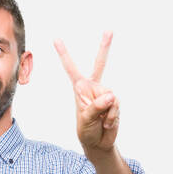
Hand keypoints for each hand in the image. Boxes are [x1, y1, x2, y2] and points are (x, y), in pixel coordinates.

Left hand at [55, 32, 119, 155]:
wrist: (99, 142)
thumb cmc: (86, 130)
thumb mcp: (86, 120)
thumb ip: (96, 107)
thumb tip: (111, 95)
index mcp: (80, 88)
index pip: (71, 69)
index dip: (64, 54)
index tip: (56, 39)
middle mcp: (93, 87)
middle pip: (100, 64)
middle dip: (104, 47)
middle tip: (109, 30)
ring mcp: (106, 94)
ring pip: (111, 96)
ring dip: (107, 112)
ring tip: (101, 122)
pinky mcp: (115, 101)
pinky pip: (117, 105)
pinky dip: (112, 116)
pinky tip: (107, 123)